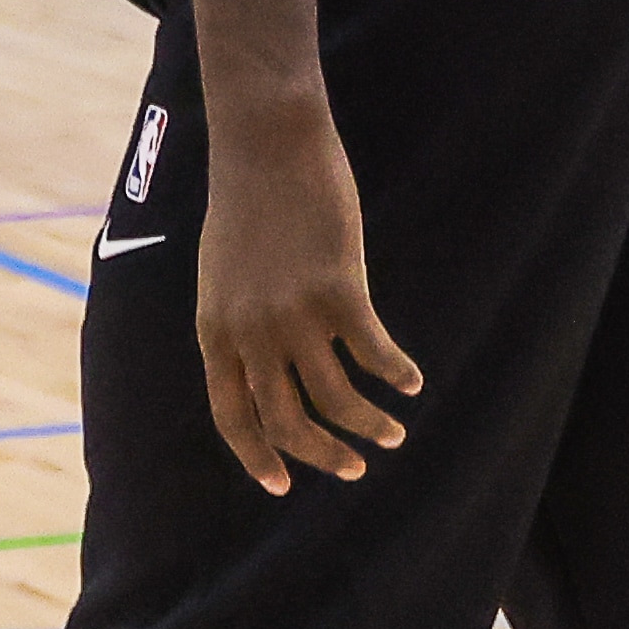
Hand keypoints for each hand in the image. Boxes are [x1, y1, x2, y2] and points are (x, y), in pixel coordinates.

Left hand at [198, 106, 418, 494]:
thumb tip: (263, 368)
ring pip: (337, 400)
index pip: (232, 417)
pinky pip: (374, 354)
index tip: (284, 485)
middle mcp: (251, 333)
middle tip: (356, 466)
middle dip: (325, 455)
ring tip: (394, 432)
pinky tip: (412, 381)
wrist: (267, 143)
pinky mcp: (338, 290)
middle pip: (288, 422)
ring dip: (370, 426)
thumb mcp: (223, 274)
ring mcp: (294, 315)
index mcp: (216, 331)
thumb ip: (237, 323)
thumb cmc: (249, 202)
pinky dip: (397, 375)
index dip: (259, 457)